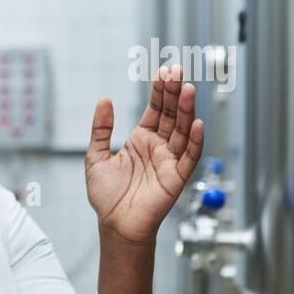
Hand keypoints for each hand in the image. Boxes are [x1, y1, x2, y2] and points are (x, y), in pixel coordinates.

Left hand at [85, 64, 204, 244]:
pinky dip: (196, 141)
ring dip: (187, 110)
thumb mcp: (96, 156)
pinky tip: (197, 124)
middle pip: (171, 115)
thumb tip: (104, 99)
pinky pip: (190, 157)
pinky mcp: (176, 177)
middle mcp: (158, 147)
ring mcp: (169, 160)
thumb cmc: (107, 196)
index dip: (160, 91)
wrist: (114, 224)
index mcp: (141, 140)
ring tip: (188, 89)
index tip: (164, 70)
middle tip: (177, 71)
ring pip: (183, 130)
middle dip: (174, 93)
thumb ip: (101, 129)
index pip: (156, 110)